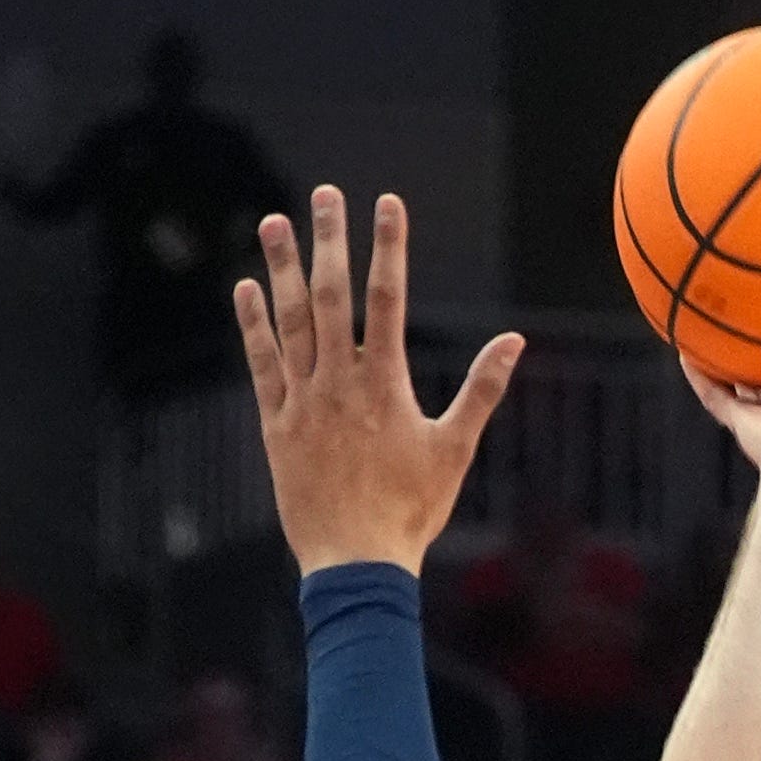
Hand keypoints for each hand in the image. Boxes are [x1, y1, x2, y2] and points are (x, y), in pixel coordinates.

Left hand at [234, 189, 521, 576]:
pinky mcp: (277, 427)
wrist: (357, 566)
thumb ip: (482, 389)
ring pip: (290, 322)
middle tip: (325, 193)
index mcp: (385, 385)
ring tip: (274, 223)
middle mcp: (340, 384)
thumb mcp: (453, 449)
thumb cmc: (410, 512)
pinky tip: (246, 289)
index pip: (388, 298)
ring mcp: (304, 403)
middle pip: (333, 297)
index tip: (387, 203)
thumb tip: (515, 342)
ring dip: (283, 269)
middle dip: (330, 240)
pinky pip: (262, 366)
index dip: (389, 247)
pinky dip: (253, 326)